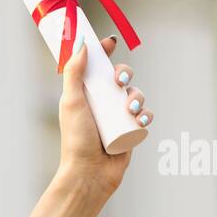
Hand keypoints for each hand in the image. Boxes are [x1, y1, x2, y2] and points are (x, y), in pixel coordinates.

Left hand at [56, 34, 151, 201]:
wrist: (89, 174)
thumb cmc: (76, 141)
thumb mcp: (71, 102)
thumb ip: (74, 73)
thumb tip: (82, 44)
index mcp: (84, 94)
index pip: (96, 67)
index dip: (103, 52)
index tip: (110, 42)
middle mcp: (101, 103)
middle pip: (120, 77)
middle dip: (125, 73)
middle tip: (119, 81)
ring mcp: (116, 116)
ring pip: (135, 94)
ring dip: (137, 96)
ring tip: (130, 109)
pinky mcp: (130, 131)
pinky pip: (144, 115)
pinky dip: (145, 114)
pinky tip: (139, 120)